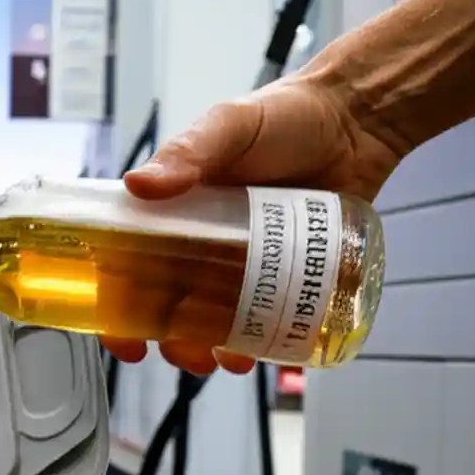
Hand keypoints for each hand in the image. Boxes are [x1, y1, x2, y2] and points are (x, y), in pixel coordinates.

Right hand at [104, 73, 403, 375]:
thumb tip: (140, 185)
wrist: (359, 121)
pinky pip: (263, 318)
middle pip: (167, 303)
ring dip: (207, 348)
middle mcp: (201, 239)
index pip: (128, 261)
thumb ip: (189, 151)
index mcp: (173, 209)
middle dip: (166, 337)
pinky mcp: (285, 273)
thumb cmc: (287, 115)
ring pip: (212, 319)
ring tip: (222, 359)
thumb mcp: (230, 125)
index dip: (116, 304)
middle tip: (182, 351)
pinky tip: (258, 353)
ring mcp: (243, 260)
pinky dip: (256, 343)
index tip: (119, 335)